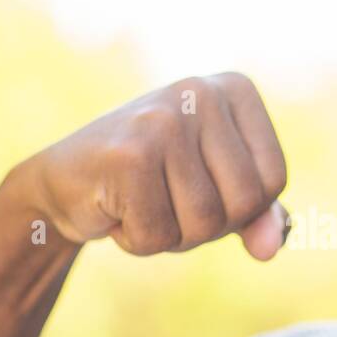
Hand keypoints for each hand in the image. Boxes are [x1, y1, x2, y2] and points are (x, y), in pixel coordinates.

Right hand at [28, 72, 289, 259]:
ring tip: (138, 202)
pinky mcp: (128, 155)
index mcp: (234, 90)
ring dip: (169, 235)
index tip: (195, 187)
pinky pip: (158, 235)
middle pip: (243, 203)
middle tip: (163, 200)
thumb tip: (272, 246)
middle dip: (205, 226)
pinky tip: (113, 208)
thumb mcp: (215, 192)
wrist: (63, 182)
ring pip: (204, 224)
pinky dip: (136, 240)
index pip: (273, 180)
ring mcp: (164, 121)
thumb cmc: (151, 183)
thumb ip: (257, 215)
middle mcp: (201, 93)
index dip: (239, 209)